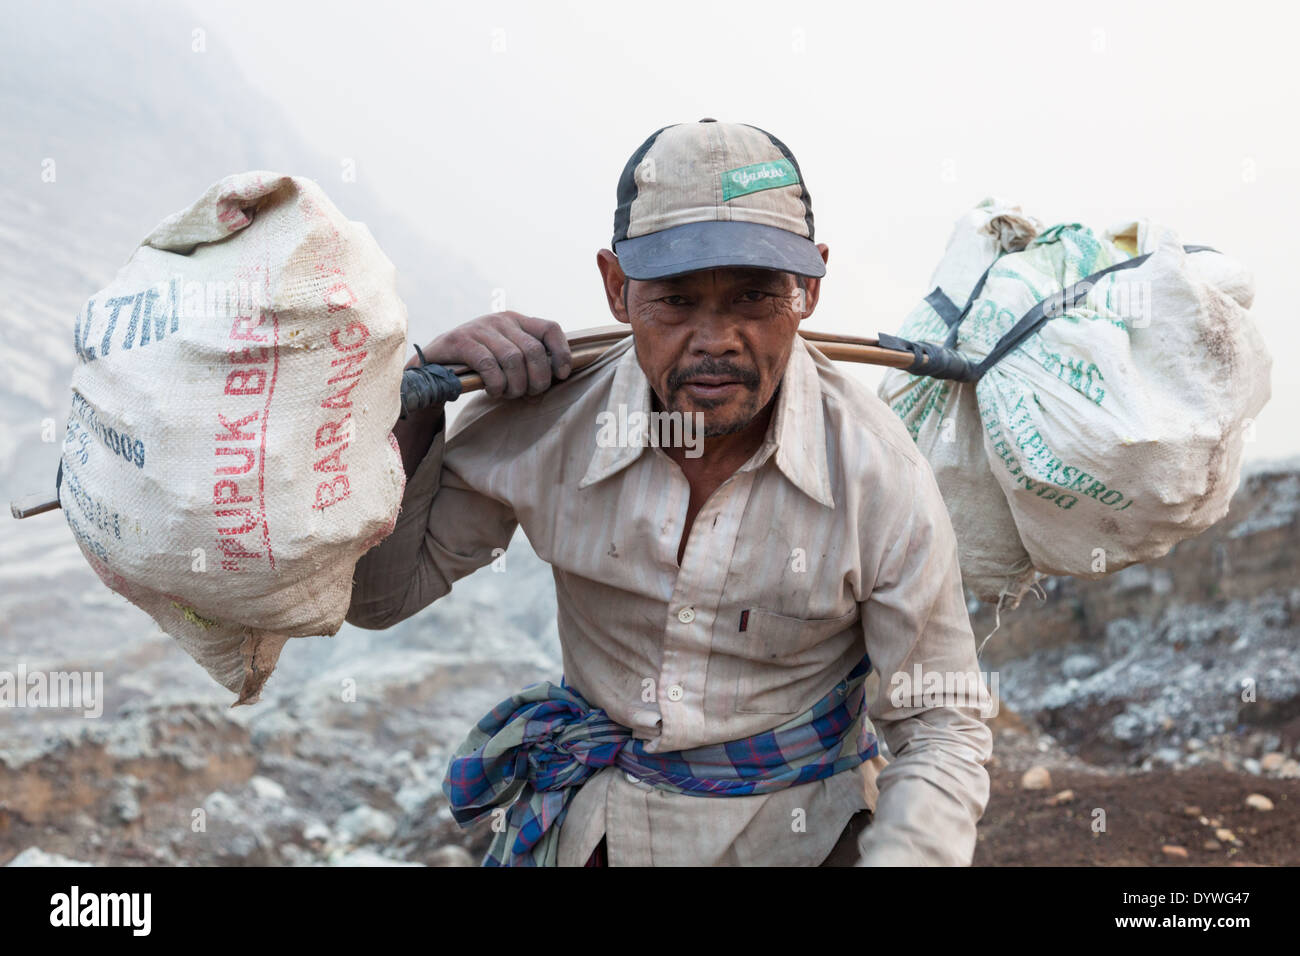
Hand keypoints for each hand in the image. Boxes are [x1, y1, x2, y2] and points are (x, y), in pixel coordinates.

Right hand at [410, 312, 571, 398]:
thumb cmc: (477, 364)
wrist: (433, 364)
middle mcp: (500, 320)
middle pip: (534, 350)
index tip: (562, 375)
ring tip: (509, 394)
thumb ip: (528, 358)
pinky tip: (494, 392)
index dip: (562, 353)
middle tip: (529, 393)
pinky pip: (489, 365)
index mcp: (516, 320)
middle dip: (538, 379)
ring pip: (513, 359)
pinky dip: (497, 384)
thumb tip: (559, 374)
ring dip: (516, 385)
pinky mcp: (461, 341)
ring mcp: (480, 328)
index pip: (550, 329)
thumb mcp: (505, 354)